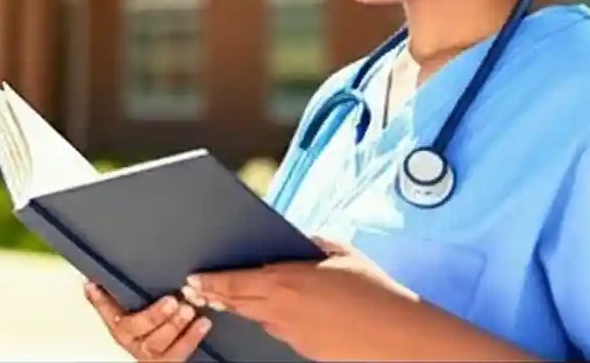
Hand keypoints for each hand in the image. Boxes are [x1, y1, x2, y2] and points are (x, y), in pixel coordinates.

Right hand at [84, 280, 212, 360]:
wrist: (167, 358)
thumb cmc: (153, 332)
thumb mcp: (134, 315)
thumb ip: (113, 302)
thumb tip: (89, 284)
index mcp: (122, 328)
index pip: (107, 312)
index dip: (100, 300)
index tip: (94, 284)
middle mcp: (133, 344)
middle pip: (136, 330)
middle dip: (154, 315)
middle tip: (173, 300)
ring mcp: (150, 356)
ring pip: (157, 345)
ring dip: (174, 327)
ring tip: (189, 310)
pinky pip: (179, 355)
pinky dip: (192, 338)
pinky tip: (203, 323)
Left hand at [180, 237, 415, 360]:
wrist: (396, 333)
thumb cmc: (373, 290)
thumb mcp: (340, 253)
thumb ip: (312, 244)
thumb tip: (298, 241)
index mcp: (286, 280)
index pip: (234, 282)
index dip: (209, 282)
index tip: (193, 279)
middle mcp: (281, 309)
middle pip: (237, 303)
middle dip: (215, 296)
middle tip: (197, 290)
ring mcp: (290, 333)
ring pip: (257, 318)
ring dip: (242, 308)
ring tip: (227, 298)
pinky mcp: (302, 349)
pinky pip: (279, 331)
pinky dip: (272, 320)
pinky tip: (277, 312)